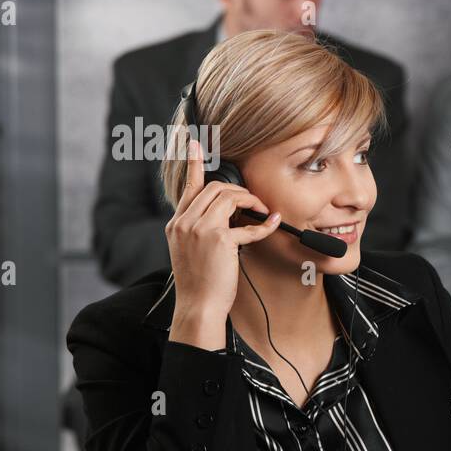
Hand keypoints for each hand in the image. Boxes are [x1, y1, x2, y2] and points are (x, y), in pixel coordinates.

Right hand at [166, 138, 279, 348]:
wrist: (198, 306)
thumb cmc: (200, 282)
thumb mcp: (191, 251)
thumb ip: (202, 230)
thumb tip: (227, 216)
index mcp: (177, 224)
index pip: (187, 187)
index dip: (192, 164)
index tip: (194, 144)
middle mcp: (185, 222)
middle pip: (215, 188)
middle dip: (240, 191)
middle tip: (255, 203)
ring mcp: (200, 230)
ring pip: (229, 197)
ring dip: (251, 202)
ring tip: (262, 213)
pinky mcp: (219, 240)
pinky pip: (247, 225)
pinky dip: (264, 225)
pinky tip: (273, 223)